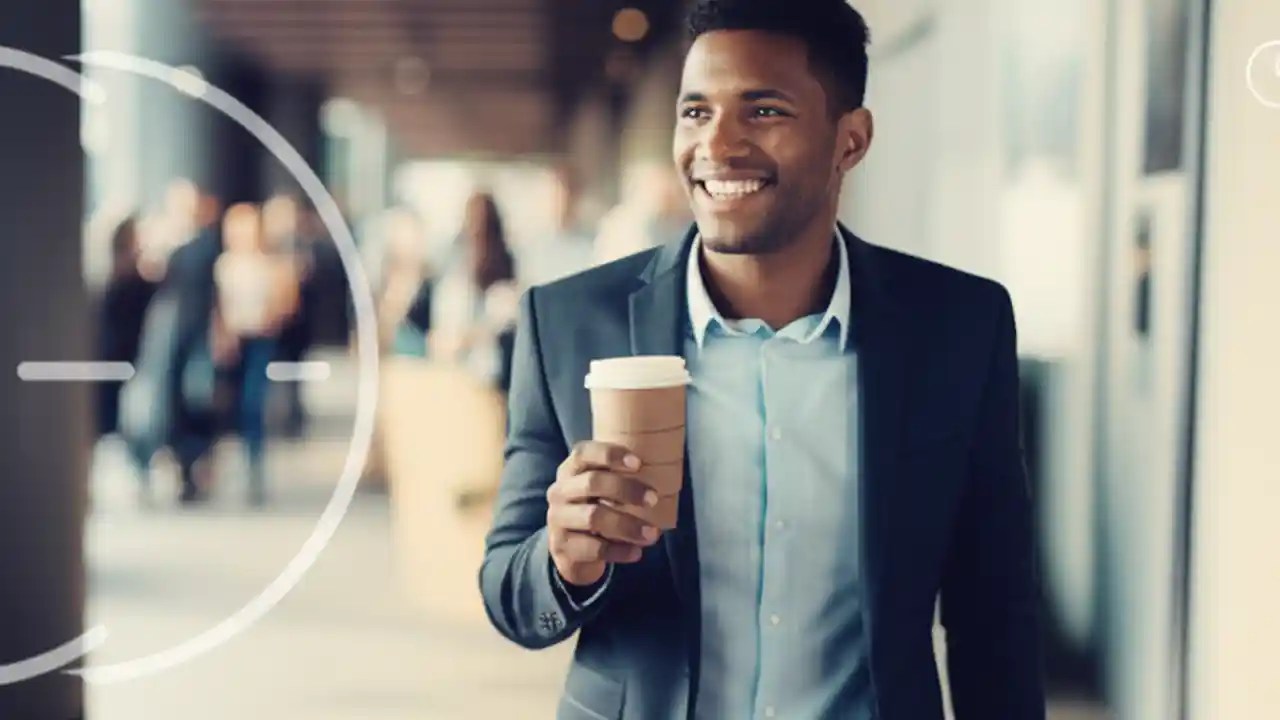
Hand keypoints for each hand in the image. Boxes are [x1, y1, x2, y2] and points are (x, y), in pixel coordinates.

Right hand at [547, 441, 661, 586]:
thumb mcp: (600, 491)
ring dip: (627, 525)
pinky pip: (594, 548)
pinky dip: (619, 551)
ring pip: (593, 517)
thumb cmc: (595, 510)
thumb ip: (619, 478)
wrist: (569, 551)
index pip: (584, 453)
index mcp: (571, 470)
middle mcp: (560, 491)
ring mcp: (558, 519)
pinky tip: (636, 553)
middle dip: (626, 489)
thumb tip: (664, 472)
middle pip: (592, 483)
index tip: (638, 463)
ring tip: (652, 534)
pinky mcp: (562, 547)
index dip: (610, 455)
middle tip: (653, 499)